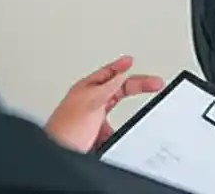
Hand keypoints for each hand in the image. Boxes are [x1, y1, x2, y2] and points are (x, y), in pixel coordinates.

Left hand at [44, 55, 164, 152]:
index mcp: (86, 89)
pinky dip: (120, 134)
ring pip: (117, 113)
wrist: (59, 155)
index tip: (132, 60)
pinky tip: (117, 137)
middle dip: (136, 86)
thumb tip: (122, 74)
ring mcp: (93, 120)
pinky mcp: (96, 136)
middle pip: (118, 90)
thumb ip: (108, 87)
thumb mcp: (90, 102)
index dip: (122, 66)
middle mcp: (90, 102)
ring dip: (126, 116)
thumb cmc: (65, 130)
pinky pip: (114, 131)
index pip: (109, 73)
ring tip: (136, 116)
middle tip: (154, 83)